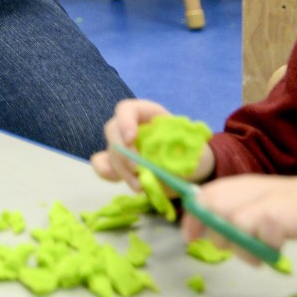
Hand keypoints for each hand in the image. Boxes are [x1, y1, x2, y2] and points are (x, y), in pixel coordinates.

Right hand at [90, 98, 213, 189]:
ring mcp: (123, 144)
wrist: (192, 170)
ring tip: (140, 186)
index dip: (125, 121)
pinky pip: (103, 164)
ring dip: (121, 170)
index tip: (131, 139)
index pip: (128, 109)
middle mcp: (131, 126)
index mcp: (149, 114)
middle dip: (122, 151)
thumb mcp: (191, 151)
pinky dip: (107, 173)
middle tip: (137, 170)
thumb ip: (177, 154)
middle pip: (113, 130)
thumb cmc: (193, 154)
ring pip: (111, 152)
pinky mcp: (119, 162)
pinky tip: (121, 182)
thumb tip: (163, 164)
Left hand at [182, 174, 296, 261]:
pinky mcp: (291, 212)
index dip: (193, 215)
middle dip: (215, 233)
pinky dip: (266, 245)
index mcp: (249, 185)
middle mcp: (258, 187)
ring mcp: (274, 197)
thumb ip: (242, 215)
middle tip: (235, 249)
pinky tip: (278, 249)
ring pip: (234, 219)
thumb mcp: (269, 210)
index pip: (207, 193)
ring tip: (258, 255)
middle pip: (214, 205)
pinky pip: (264, 229)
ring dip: (241, 245)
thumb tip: (211, 230)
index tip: (190, 237)